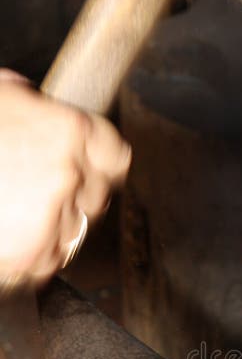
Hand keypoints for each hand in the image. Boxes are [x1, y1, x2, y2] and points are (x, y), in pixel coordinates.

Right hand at [0, 69, 130, 286]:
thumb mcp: (2, 100)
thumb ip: (32, 106)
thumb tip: (41, 105)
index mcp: (68, 129)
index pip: (114, 155)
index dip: (100, 164)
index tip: (91, 170)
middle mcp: (70, 171)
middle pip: (97, 195)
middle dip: (75, 196)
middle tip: (37, 193)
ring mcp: (55, 213)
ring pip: (74, 229)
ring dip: (51, 226)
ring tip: (12, 211)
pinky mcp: (35, 250)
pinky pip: (51, 258)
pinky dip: (34, 253)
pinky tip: (8, 233)